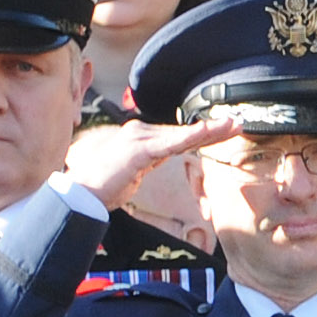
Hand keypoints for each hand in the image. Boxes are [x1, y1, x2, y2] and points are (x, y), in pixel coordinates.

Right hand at [64, 114, 239, 209]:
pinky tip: (206, 132)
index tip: (224, 129)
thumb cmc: (103, 185)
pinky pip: (170, 144)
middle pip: (183, 131)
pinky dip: (189, 137)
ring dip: (207, 131)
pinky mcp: (138, 151)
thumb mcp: (134, 171)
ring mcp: (138, 139)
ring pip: (180, 135)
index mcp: (141, 138)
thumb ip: (149, 161)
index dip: (202, 133)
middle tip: (237, 123)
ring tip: (231, 126)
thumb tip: (163, 157)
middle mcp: (140, 133)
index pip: (177, 135)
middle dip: (211, 129)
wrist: (80, 193)